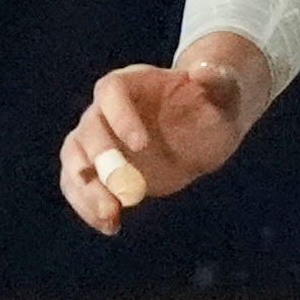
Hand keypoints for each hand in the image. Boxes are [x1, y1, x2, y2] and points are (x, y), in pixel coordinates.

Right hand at [57, 58, 250, 234]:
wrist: (204, 128)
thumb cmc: (215, 103)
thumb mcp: (224, 91)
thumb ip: (216, 80)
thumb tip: (203, 72)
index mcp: (130, 82)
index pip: (111, 91)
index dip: (119, 116)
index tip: (140, 145)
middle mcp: (105, 110)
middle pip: (87, 130)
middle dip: (100, 160)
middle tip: (123, 189)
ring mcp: (98, 140)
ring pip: (75, 160)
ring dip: (86, 190)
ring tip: (111, 216)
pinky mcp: (100, 170)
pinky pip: (80, 186)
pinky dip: (89, 206)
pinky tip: (111, 226)